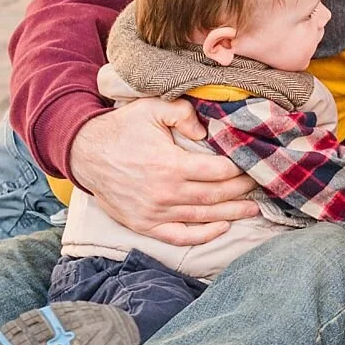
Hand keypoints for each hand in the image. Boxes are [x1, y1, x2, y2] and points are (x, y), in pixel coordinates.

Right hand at [68, 98, 260, 246]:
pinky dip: (203, 235)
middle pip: (216, 196)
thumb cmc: (121, 129)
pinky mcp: (144, 225)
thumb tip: (206, 130)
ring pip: (203, 218)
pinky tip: (222, 228)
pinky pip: (179, 236)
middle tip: (259, 184)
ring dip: (231, 214)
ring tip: (253, 209)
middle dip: (242, 191)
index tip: (253, 164)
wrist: (85, 153)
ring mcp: (154, 213)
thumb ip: (183, 113)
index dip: (240, 168)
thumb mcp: (151, 108)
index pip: (218, 171)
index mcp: (170, 165)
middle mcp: (165, 193)